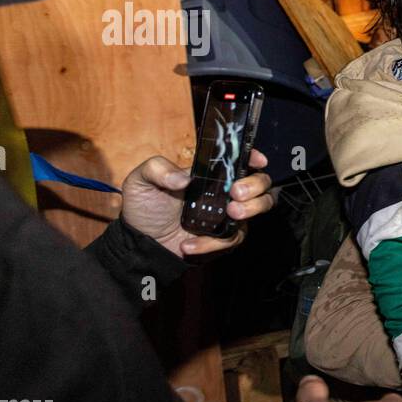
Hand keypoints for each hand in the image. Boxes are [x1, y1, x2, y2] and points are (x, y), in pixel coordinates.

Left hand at [119, 149, 273, 257]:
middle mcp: (226, 191)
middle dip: (256, 185)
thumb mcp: (141, 180)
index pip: (239, 159)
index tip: (257, 160)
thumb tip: (183, 179)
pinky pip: (233, 238)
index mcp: (210, 173)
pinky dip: (213, 243)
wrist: (142, 241)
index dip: (253, 157)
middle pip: (261, 182)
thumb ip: (157, 169)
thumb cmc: (145, 207)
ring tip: (231, 213)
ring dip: (252, 209)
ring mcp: (229, 214)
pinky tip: (189, 244)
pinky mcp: (226, 237)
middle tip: (236, 193)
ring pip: (261, 207)